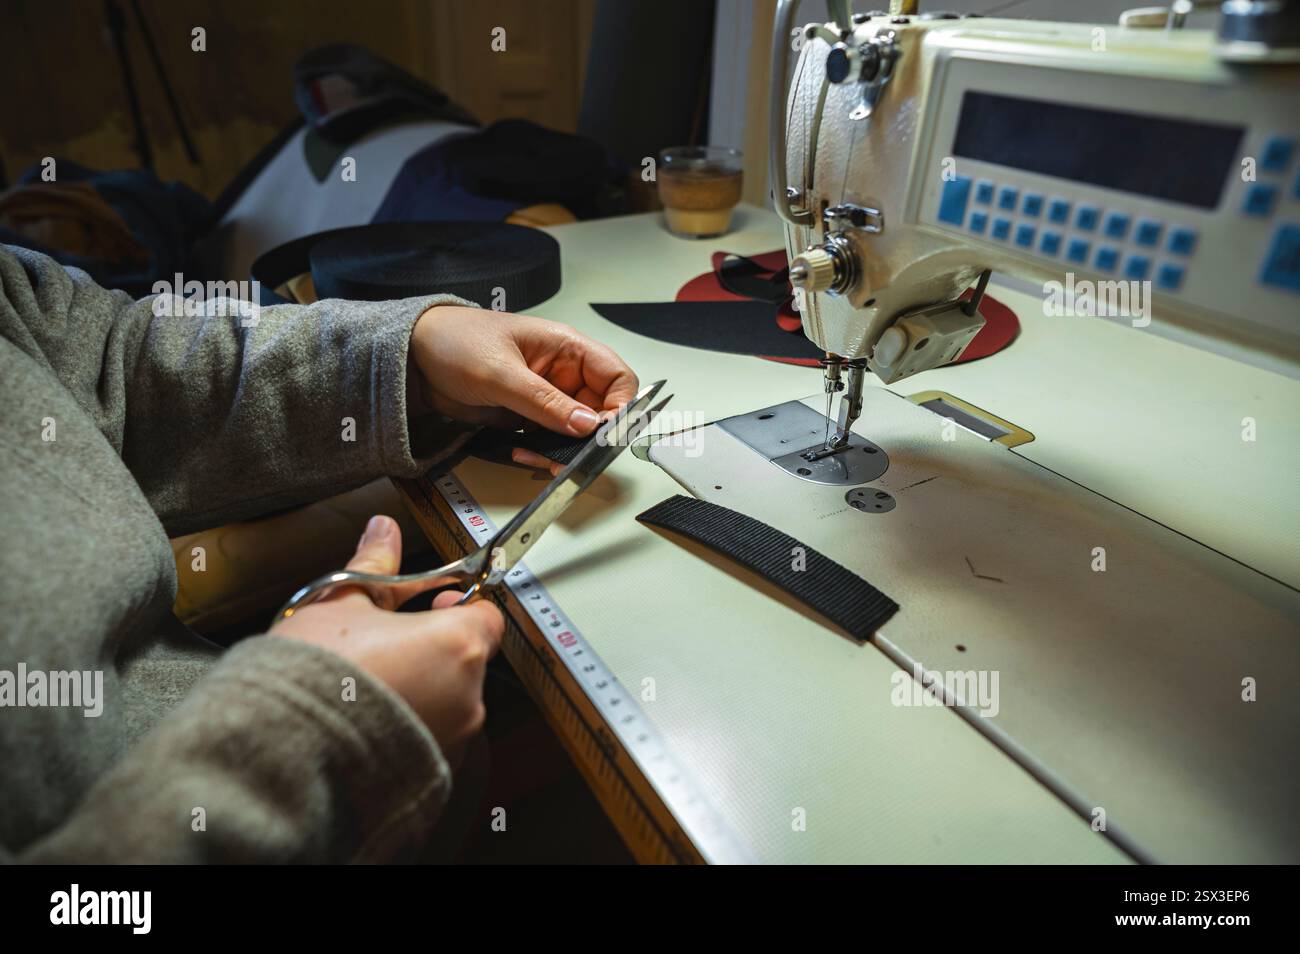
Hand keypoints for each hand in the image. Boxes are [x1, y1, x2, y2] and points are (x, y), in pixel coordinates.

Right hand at [271, 515, 503, 749]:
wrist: (281, 746)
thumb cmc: (314, 673)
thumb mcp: (341, 602)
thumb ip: (375, 564)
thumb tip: (383, 530)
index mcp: (457, 644)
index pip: (486, 616)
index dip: (460, 605)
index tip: (433, 601)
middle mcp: (469, 695)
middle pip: (467, 658)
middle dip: (434, 646)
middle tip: (388, 641)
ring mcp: (454, 738)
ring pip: (450, 699)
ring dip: (423, 686)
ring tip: (371, 682)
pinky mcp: (433, 771)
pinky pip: (432, 735)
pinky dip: (410, 724)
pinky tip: (369, 716)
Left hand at [409, 305, 638, 470]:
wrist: (411, 358)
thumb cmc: (454, 341)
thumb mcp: (502, 373)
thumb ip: (546, 402)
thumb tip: (588, 425)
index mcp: (566, 347)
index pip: (617, 377)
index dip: (619, 406)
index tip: (604, 432)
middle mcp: (562, 371)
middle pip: (599, 409)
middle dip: (589, 436)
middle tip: (571, 456)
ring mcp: (544, 394)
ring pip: (574, 430)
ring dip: (563, 449)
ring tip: (542, 460)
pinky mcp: (525, 413)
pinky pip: (548, 438)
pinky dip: (541, 451)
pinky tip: (523, 453)